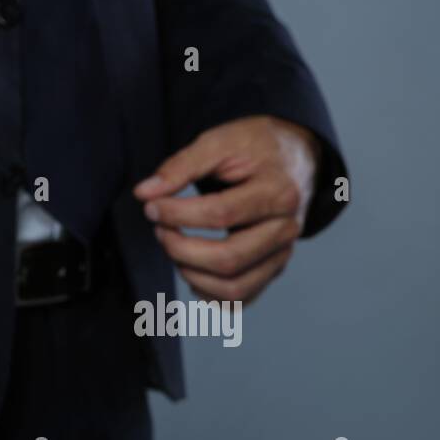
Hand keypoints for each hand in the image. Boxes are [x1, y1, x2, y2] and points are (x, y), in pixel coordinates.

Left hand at [133, 116, 319, 303]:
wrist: (295, 157)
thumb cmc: (254, 147)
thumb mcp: (220, 141)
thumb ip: (181, 166)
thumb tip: (144, 193)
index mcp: (279, 193)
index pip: (221, 214)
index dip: (178, 214)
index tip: (151, 206)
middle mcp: (287, 229)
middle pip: (229, 259)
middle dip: (180, 249)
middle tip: (159, 229)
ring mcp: (282, 254)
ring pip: (235, 288)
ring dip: (191, 274)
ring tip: (172, 246)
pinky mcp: (273, 268)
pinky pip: (240, 298)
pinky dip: (207, 292)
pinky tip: (189, 265)